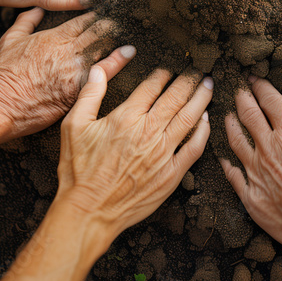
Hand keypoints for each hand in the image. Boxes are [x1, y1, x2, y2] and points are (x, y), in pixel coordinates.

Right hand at [0, 9, 130, 139]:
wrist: (1, 103)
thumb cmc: (3, 74)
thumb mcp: (9, 40)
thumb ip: (25, 22)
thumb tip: (36, 9)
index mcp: (53, 37)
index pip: (82, 20)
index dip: (96, 14)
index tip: (108, 8)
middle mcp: (68, 51)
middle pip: (97, 32)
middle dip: (110, 25)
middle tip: (124, 18)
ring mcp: (75, 71)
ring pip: (102, 49)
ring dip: (115, 41)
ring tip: (130, 32)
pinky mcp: (78, 90)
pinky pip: (102, 74)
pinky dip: (116, 63)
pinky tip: (128, 54)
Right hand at [57, 68, 211, 236]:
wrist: (88, 211)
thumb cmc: (78, 171)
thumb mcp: (73, 126)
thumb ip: (89, 94)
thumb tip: (100, 69)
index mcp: (126, 117)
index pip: (152, 86)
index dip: (163, 73)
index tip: (168, 68)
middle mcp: (148, 132)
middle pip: (176, 97)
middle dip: (188, 79)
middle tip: (196, 69)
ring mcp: (163, 154)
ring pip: (190, 117)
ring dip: (201, 98)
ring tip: (208, 85)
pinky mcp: (171, 174)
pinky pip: (194, 147)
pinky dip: (203, 131)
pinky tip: (206, 120)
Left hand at [220, 79, 281, 261]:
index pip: (270, 100)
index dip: (260, 86)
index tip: (254, 78)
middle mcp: (268, 149)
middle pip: (247, 115)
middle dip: (241, 99)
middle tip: (237, 90)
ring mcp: (257, 173)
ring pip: (235, 142)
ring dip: (230, 125)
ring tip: (227, 117)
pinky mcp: (252, 197)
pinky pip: (233, 175)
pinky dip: (227, 163)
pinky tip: (224, 158)